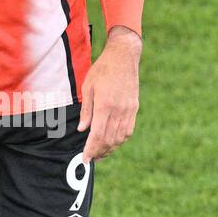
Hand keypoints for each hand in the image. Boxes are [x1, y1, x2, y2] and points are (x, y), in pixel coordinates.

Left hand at [77, 26, 140, 162]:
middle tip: (91, 157)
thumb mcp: (88, 87)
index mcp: (105, 105)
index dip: (91, 149)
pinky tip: (113, 142)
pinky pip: (128, 130)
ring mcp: (128, 110)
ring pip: (120, 137)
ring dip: (110, 148)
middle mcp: (118, 110)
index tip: (85, 159)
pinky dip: (120, 139)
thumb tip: (83, 130)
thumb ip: (86, 111)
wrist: (123, 57)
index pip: (98, 135)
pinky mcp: (134, 108)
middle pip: (109, 140)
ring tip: (101, 153)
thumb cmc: (102, 70)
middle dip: (99, 152)